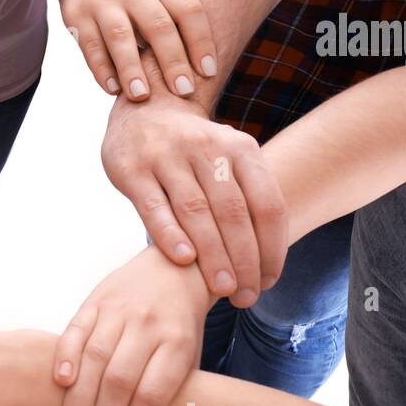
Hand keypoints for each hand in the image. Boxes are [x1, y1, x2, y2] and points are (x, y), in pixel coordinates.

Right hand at [55, 247, 210, 405]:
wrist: (176, 266)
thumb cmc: (180, 323)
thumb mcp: (190, 355)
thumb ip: (171, 392)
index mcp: (178, 343)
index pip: (153, 396)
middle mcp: (148, 325)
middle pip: (120, 382)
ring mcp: (120, 310)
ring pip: (94, 359)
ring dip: (79, 400)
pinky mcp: (95, 299)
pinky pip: (75, 330)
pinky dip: (65, 357)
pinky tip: (60, 383)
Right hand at [57, 0, 216, 101]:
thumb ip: (175, 23)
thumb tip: (206, 71)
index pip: (188, 10)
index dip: (201, 41)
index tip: (209, 73)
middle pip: (157, 26)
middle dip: (172, 61)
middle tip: (183, 91)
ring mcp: (103, 1)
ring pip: (120, 37)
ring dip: (132, 69)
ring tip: (142, 96)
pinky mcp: (76, 15)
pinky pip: (90, 47)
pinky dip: (102, 70)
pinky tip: (113, 90)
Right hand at [101, 88, 286, 305]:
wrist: (143, 110)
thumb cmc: (194, 150)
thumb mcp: (229, 158)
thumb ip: (248, 197)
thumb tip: (269, 261)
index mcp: (240, 147)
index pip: (268, 204)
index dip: (273, 247)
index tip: (269, 280)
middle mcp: (206, 148)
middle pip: (234, 213)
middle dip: (245, 260)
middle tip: (247, 295)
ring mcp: (167, 156)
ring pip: (197, 212)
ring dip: (213, 255)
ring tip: (223, 288)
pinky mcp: (133, 169)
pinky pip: (155, 207)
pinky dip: (170, 235)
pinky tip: (184, 260)